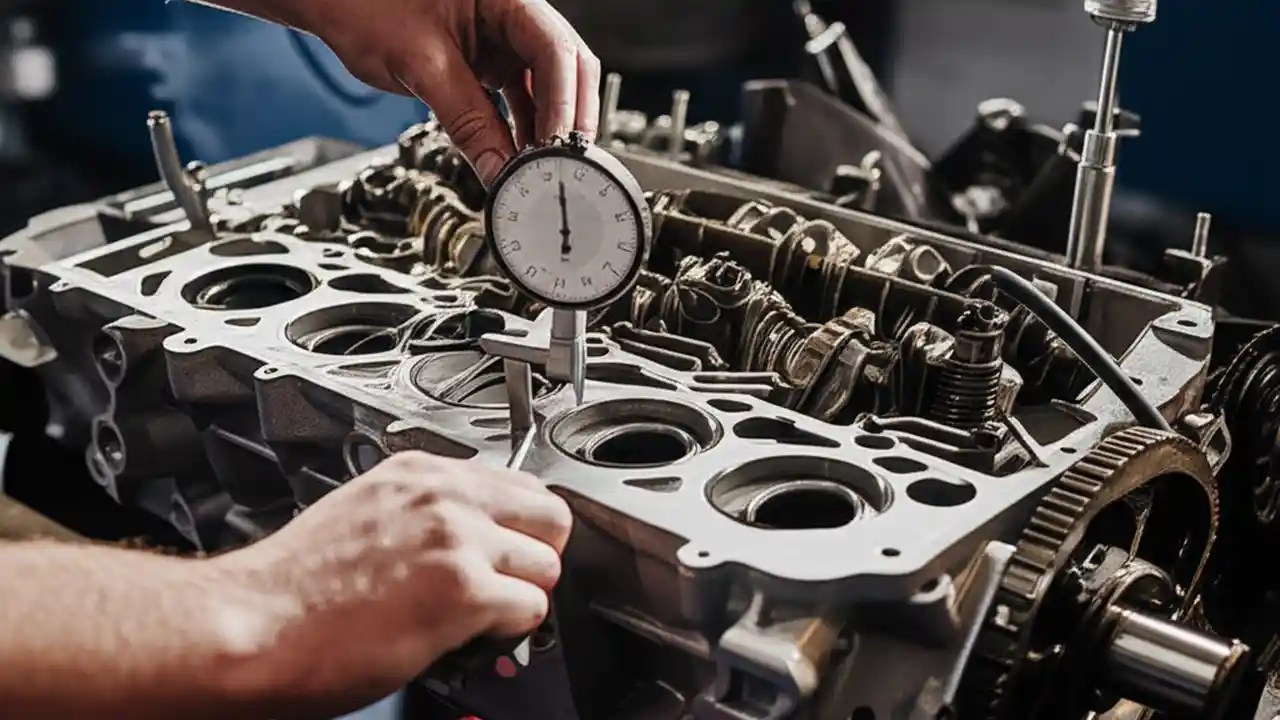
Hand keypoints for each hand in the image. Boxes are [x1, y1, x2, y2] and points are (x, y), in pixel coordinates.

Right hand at [211, 451, 572, 715]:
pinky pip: (531, 609)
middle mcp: (445, 496)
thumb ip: (424, 513)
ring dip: (522, 597)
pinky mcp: (464, 591)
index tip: (506, 551)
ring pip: (547, 566)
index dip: (518, 528)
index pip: (519, 484)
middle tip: (506, 585)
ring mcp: (458, 540)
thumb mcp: (364, 513)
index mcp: (420, 473)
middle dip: (535, 556)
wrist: (250, 626)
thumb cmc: (294, 586)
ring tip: (478, 616)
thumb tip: (468, 533)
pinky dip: (509, 631)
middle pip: (551, 517)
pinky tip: (468, 635)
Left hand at [253, 0, 600, 184]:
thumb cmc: (363, 4)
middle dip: (567, 117)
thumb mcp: (422, 65)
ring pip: (545, 86)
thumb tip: (501, 169)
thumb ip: (468, 121)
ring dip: (545, 128)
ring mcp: (501, 38)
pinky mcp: (486, 60)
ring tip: (540, 168)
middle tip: (564, 162)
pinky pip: (516, 96)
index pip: (556, 50)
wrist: (329, 2)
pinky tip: (518, 157)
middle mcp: (512, 14)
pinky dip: (519, 127)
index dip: (564, 102)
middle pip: (565, 68)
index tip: (557, 146)